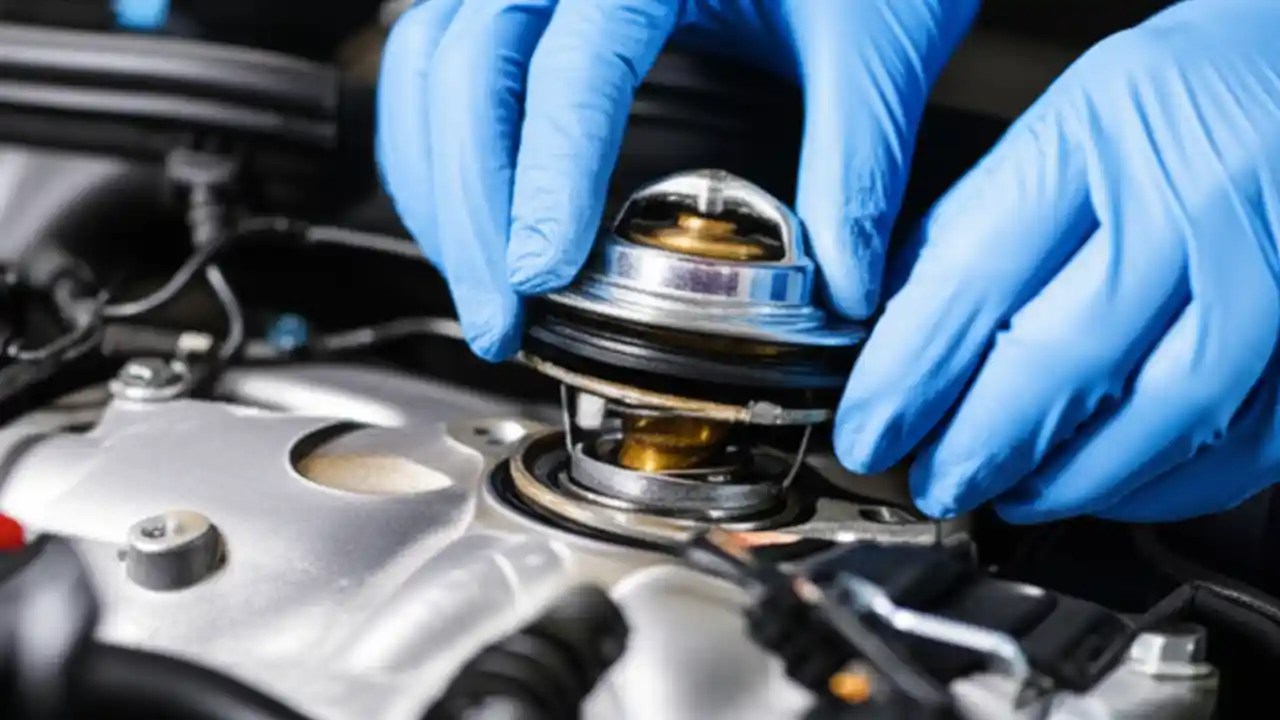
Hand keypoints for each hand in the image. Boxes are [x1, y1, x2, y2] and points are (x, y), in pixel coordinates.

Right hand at [376, 0, 976, 359]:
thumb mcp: (873, 38)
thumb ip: (853, 165)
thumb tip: (840, 286)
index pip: (573, 64)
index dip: (547, 179)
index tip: (540, 276)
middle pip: (465, 66)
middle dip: (468, 209)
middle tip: (498, 319)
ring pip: (429, 61)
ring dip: (438, 185)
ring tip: (480, 288)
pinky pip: (438, 56)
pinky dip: (438, 147)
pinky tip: (471, 219)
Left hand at [837, 0, 1279, 523]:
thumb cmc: (1195, 86)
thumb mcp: (1075, 112)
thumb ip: (987, 217)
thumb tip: (902, 331)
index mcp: (1105, 127)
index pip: (972, 280)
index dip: (906, 376)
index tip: (869, 428)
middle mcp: (1197, 195)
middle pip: (1061, 362)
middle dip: (978, 447)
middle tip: (934, 482)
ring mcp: (1276, 264)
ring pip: (1159, 417)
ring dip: (1069, 479)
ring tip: (1010, 495)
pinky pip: (1247, 437)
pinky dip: (1166, 480)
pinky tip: (1111, 483)